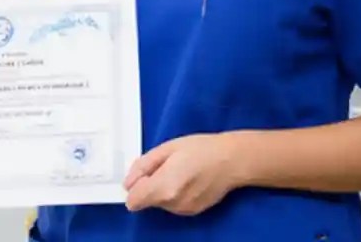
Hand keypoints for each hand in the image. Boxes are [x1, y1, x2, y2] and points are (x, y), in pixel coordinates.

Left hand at [123, 133, 245, 215]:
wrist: (232, 160)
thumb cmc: (201, 149)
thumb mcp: (167, 148)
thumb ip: (143, 166)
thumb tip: (128, 183)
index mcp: (164, 187)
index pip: (133, 201)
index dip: (135, 186)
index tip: (145, 174)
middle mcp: (172, 204)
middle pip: (147, 201)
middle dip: (150, 185)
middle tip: (167, 166)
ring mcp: (184, 210)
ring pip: (160, 203)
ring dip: (163, 190)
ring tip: (181, 171)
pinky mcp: (193, 212)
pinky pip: (173, 205)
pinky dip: (175, 194)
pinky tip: (189, 180)